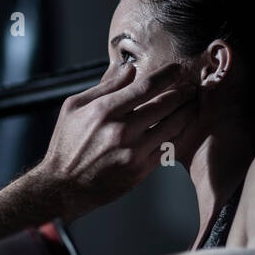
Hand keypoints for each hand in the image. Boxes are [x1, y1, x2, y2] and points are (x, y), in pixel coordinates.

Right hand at [33, 62, 195, 218]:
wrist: (63, 186)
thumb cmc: (66, 144)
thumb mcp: (74, 107)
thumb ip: (104, 87)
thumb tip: (130, 69)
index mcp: (104, 110)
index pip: (145, 86)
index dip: (166, 75)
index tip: (176, 69)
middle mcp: (121, 130)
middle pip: (165, 105)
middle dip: (182, 93)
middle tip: (191, 86)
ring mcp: (133, 152)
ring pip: (172, 127)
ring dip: (186, 113)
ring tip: (192, 105)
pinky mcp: (140, 170)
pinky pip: (168, 149)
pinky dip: (178, 135)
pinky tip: (181, 128)